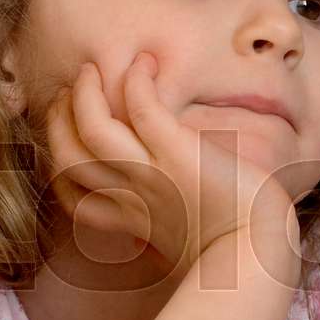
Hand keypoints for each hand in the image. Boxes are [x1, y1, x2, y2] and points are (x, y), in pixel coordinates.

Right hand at [45, 53, 300, 282]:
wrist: (262, 256)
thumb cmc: (235, 252)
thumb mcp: (186, 245)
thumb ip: (169, 230)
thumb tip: (168, 231)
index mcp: (133, 223)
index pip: (72, 197)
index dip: (57, 166)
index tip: (66, 139)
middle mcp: (134, 199)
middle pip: (69, 159)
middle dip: (58, 122)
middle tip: (67, 93)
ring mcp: (155, 175)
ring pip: (94, 130)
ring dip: (85, 94)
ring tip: (90, 69)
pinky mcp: (182, 156)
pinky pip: (145, 111)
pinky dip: (137, 83)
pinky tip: (145, 62)